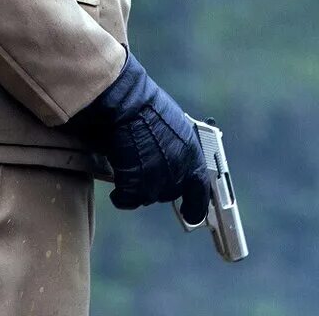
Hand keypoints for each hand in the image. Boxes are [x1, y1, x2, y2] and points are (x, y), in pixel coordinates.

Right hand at [63, 50, 207, 212]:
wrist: (127, 103)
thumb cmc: (146, 107)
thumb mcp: (174, 125)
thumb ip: (177, 148)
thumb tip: (172, 159)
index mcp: (193, 153)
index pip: (202, 188)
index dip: (197, 204)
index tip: (194, 215)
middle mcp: (179, 169)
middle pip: (169, 193)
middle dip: (157, 185)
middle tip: (143, 170)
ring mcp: (157, 179)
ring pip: (148, 197)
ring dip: (137, 189)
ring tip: (127, 169)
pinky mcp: (136, 184)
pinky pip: (128, 200)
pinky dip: (121, 196)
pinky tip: (117, 189)